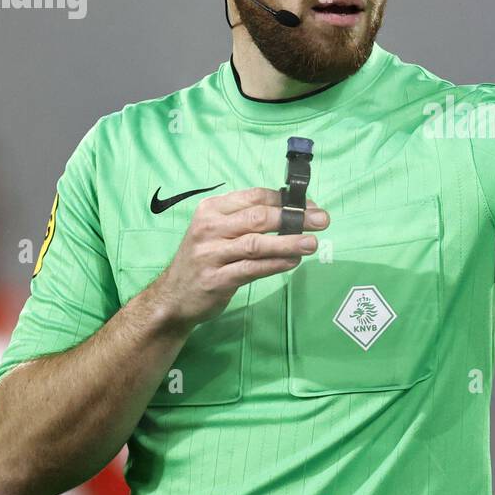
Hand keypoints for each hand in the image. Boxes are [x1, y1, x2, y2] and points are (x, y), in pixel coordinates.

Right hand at [146, 187, 329, 328]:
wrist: (173, 297)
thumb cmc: (205, 259)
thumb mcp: (218, 231)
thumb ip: (248, 220)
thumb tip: (294, 210)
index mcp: (212, 209)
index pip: (254, 197)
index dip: (286, 200)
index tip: (311, 205)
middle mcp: (209, 228)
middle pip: (258, 217)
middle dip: (295, 217)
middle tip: (322, 220)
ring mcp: (211, 254)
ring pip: (257, 243)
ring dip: (289, 242)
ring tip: (312, 242)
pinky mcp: (216, 279)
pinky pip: (252, 269)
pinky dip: (275, 264)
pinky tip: (293, 262)